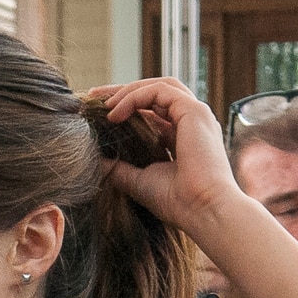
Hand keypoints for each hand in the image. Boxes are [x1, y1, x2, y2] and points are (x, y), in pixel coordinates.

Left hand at [88, 78, 248, 233]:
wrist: (202, 210)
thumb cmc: (178, 202)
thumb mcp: (139, 181)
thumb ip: (119, 169)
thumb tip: (95, 161)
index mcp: (183, 135)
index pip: (154, 110)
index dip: (128, 106)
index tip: (101, 111)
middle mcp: (192, 121)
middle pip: (157, 92)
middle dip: (125, 91)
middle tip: (95, 96)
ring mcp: (195, 114)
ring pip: (159, 86)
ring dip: (129, 91)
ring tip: (104, 104)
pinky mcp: (194, 111)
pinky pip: (159, 91)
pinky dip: (135, 97)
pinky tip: (115, 112)